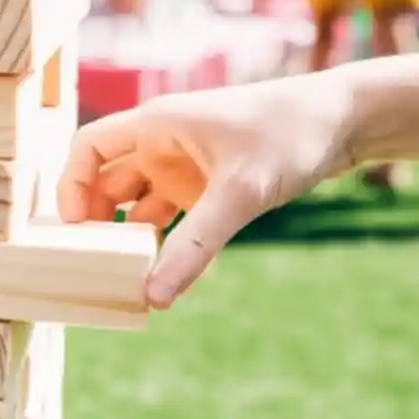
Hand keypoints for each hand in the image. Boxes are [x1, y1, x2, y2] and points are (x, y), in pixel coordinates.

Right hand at [58, 74, 357, 309]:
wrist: (348, 121)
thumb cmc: (290, 135)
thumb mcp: (240, 193)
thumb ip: (195, 246)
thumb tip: (152, 296)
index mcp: (156, 124)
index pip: (87, 149)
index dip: (70, 187)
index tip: (73, 232)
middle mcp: (164, 143)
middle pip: (106, 183)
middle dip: (96, 222)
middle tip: (94, 267)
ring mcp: (186, 165)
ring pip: (139, 205)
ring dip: (132, 239)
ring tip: (126, 280)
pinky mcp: (211, 185)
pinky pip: (175, 219)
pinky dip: (170, 246)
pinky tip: (175, 278)